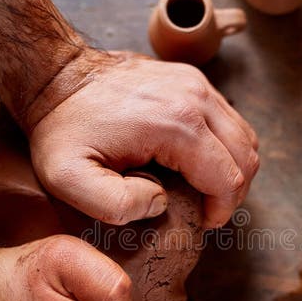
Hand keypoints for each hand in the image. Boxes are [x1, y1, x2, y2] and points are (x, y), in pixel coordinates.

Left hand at [28, 50, 258, 227]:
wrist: (56, 77)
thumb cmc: (60, 130)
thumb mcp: (70, 180)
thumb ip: (117, 205)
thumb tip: (160, 202)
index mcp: (177, 125)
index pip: (228, 179)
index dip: (221, 211)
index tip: (202, 223)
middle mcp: (196, 98)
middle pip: (245, 157)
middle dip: (232, 193)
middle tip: (206, 211)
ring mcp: (196, 84)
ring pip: (243, 136)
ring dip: (231, 169)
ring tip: (203, 190)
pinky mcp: (191, 79)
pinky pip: (228, 118)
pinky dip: (223, 146)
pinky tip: (196, 162)